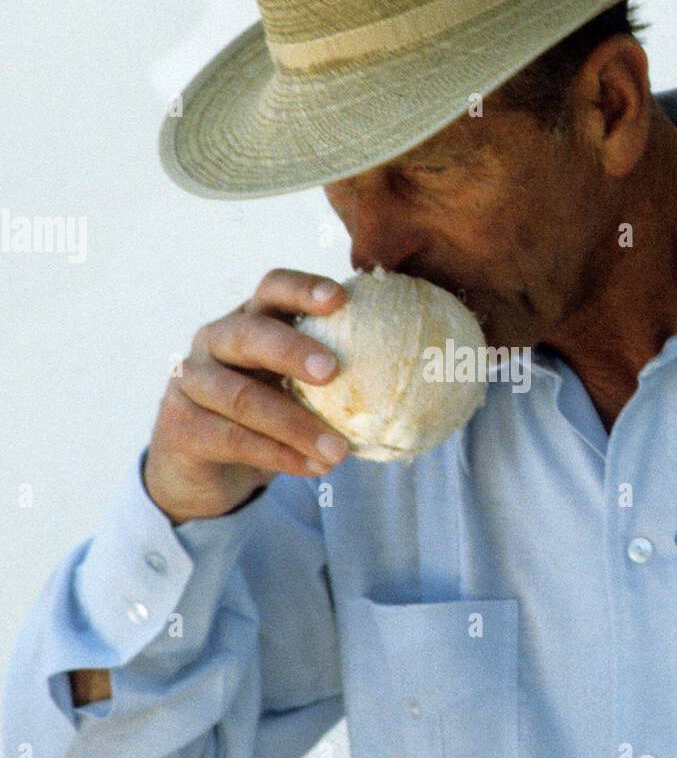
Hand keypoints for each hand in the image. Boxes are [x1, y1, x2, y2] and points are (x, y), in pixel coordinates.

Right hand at [143, 269, 348, 523]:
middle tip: (334, 371)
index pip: (273, 288)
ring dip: (297, 426)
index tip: (342, 298)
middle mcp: (214, 340)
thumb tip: (415, 376)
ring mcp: (192, 382)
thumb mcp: (295, 387)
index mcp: (250, 318)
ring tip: (339, 451)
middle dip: (292, 350)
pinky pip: (233, 440)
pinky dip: (279, 456)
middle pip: (250, 334)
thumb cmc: (266, 413)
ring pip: (244, 398)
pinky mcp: (180, 425)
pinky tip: (314, 469)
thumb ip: (332, 375)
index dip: (304, 288)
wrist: (202, 467)